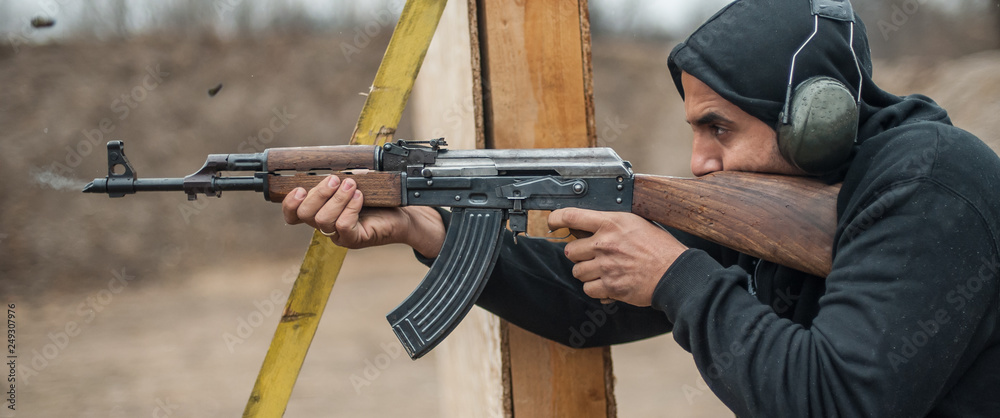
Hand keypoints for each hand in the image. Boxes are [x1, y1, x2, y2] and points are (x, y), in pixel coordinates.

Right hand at [281, 175, 445, 257]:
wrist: (402, 214)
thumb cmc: (378, 198)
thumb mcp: (354, 184)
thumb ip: (339, 177)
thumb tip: (331, 163)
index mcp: (320, 211)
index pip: (293, 214)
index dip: (290, 203)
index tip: (299, 188)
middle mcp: (326, 225)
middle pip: (305, 215)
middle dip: (318, 194)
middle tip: (334, 180)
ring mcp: (339, 235)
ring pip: (323, 220)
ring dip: (337, 199)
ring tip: (352, 185)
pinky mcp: (354, 240)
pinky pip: (343, 226)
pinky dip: (350, 208)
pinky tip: (361, 197)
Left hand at [548, 208, 686, 306]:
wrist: (674, 273)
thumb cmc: (660, 248)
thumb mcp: (637, 223)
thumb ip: (613, 224)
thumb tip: (592, 225)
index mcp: (611, 223)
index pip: (572, 216)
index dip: (556, 219)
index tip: (553, 222)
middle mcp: (605, 243)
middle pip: (570, 250)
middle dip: (579, 254)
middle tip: (592, 256)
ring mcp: (606, 266)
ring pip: (577, 272)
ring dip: (587, 273)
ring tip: (603, 271)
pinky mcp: (610, 286)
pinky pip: (588, 289)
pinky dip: (596, 289)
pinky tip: (608, 284)